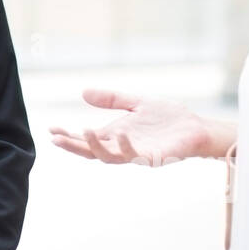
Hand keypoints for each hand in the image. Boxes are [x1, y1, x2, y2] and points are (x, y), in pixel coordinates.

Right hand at [50, 89, 222, 165]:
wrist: (197, 127)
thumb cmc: (169, 118)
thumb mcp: (135, 102)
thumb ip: (112, 99)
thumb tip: (83, 92)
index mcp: (116, 136)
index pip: (86, 139)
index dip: (68, 136)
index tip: (51, 129)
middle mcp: (123, 147)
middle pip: (92, 151)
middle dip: (73, 145)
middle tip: (56, 138)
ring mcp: (137, 154)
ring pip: (110, 157)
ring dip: (95, 147)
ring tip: (84, 131)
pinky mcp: (154, 157)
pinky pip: (136, 156)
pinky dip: (126, 146)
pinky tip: (119, 135)